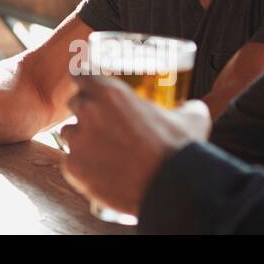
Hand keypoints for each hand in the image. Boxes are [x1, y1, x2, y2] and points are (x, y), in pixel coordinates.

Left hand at [58, 75, 210, 216]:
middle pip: (74, 103)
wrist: (173, 189)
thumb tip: (194, 107)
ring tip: (103, 152)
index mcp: (109, 92)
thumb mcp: (190, 118)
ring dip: (82, 139)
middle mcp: (87, 111)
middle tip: (105, 124)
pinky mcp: (74, 168)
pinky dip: (83, 166)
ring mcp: (78, 141)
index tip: (91, 89)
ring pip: (69, 133)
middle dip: (86, 112)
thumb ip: (186, 106)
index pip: (80, 75)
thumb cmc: (179, 150)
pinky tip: (101, 172)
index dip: (86, 82)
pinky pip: (71, 162)